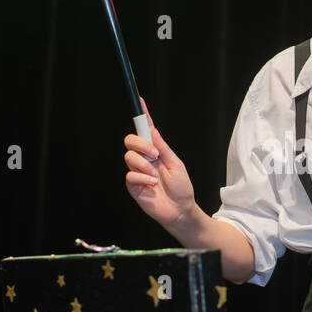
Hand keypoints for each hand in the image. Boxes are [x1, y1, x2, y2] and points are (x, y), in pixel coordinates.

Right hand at [124, 96, 197, 229]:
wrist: (180, 210)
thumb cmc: (181, 188)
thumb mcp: (176, 164)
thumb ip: (163, 148)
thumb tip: (152, 131)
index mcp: (156, 151)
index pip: (146, 130)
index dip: (142, 116)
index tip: (140, 100)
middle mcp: (144, 159)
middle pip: (130, 140)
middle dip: (140, 143)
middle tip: (154, 154)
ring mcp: (137, 171)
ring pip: (129, 156)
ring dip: (144, 165)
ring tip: (155, 176)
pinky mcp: (133, 185)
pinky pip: (130, 174)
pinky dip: (142, 178)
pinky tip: (151, 184)